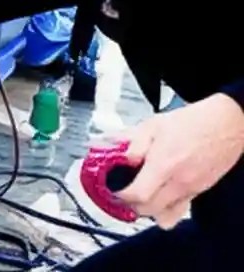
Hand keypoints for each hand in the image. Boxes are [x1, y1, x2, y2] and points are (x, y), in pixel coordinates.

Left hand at [114, 93, 243, 228]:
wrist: (226, 124)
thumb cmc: (192, 122)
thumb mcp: (153, 125)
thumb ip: (131, 142)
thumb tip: (112, 151)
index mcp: (164, 163)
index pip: (138, 194)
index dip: (121, 196)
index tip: (113, 190)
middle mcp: (179, 181)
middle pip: (149, 210)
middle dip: (131, 205)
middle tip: (122, 194)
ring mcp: (192, 189)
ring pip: (165, 216)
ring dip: (149, 211)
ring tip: (140, 196)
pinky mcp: (200, 191)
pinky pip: (180, 210)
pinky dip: (166, 209)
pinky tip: (158, 195)